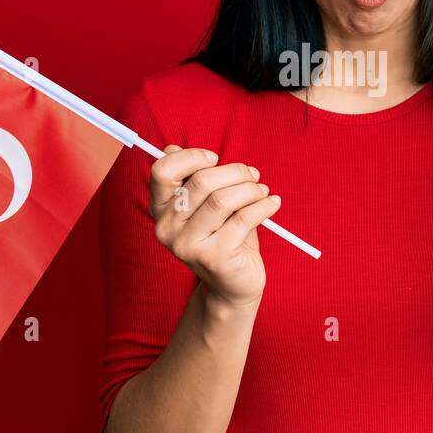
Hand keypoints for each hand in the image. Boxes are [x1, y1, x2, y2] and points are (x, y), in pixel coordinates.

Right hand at [148, 145, 280, 309]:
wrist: (232, 285)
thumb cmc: (221, 236)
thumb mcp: (203, 206)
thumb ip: (189, 178)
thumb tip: (172, 147)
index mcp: (160, 210)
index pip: (162, 171)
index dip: (191, 157)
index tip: (215, 159)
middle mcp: (168, 228)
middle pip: (201, 181)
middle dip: (235, 171)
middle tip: (254, 175)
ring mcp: (189, 245)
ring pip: (223, 199)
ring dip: (251, 189)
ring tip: (263, 190)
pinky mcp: (216, 257)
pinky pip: (244, 218)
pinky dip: (263, 205)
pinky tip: (272, 203)